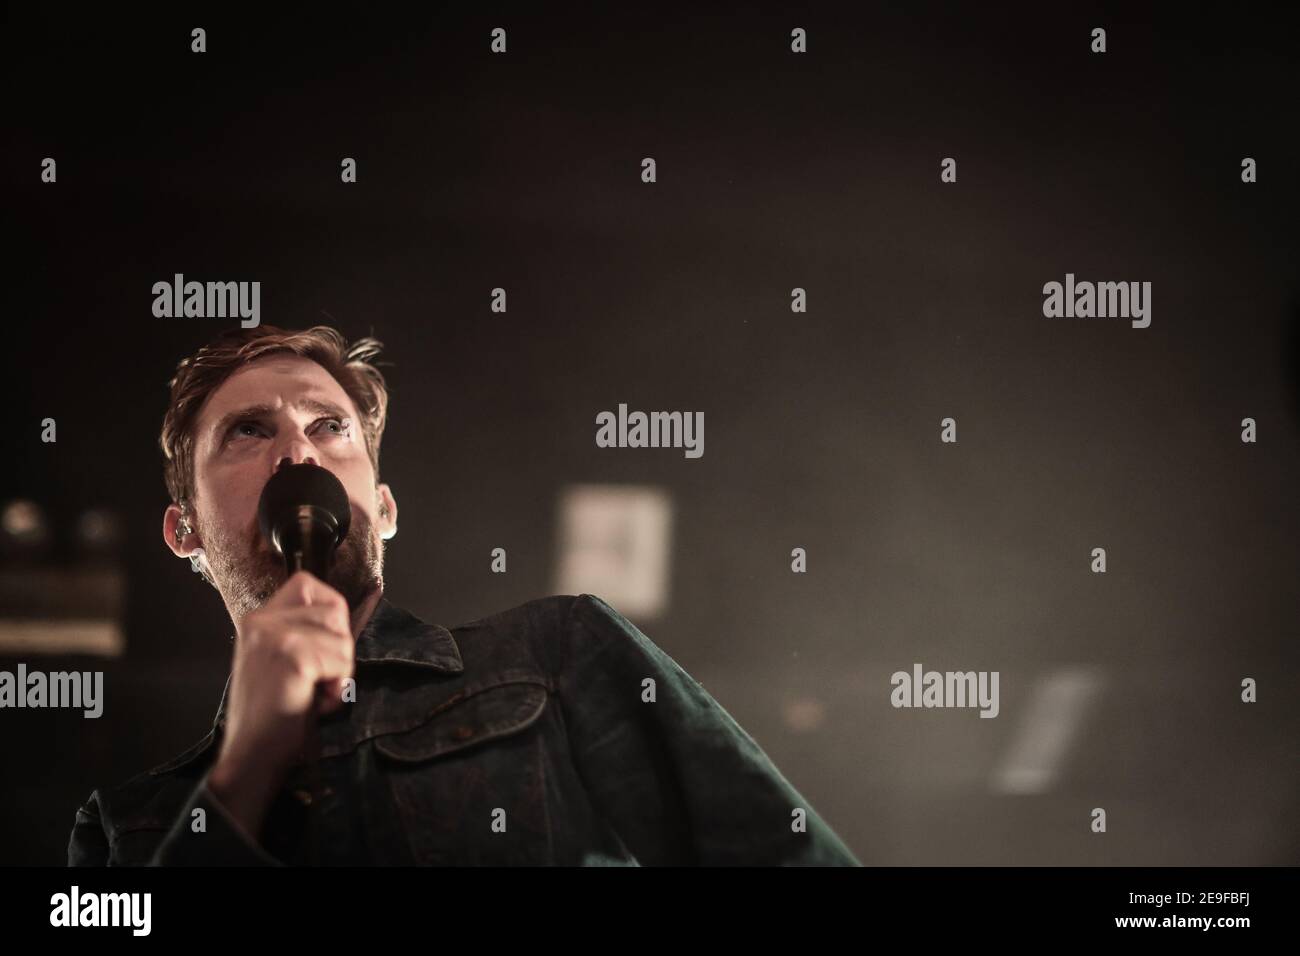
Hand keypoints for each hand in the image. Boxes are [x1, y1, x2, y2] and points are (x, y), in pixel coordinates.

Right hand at [207, 571, 354, 838]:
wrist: (251, 756)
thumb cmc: (274, 716)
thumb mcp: (282, 661)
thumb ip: (304, 634)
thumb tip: (350, 614)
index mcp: (258, 620)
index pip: (308, 584)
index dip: (331, 613)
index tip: (326, 648)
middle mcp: (261, 621)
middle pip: (334, 609)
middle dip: (340, 647)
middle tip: (319, 679)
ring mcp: (273, 636)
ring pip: (341, 637)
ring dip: (340, 670)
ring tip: (314, 693)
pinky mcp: (291, 655)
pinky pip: (340, 660)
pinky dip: (337, 686)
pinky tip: (316, 703)